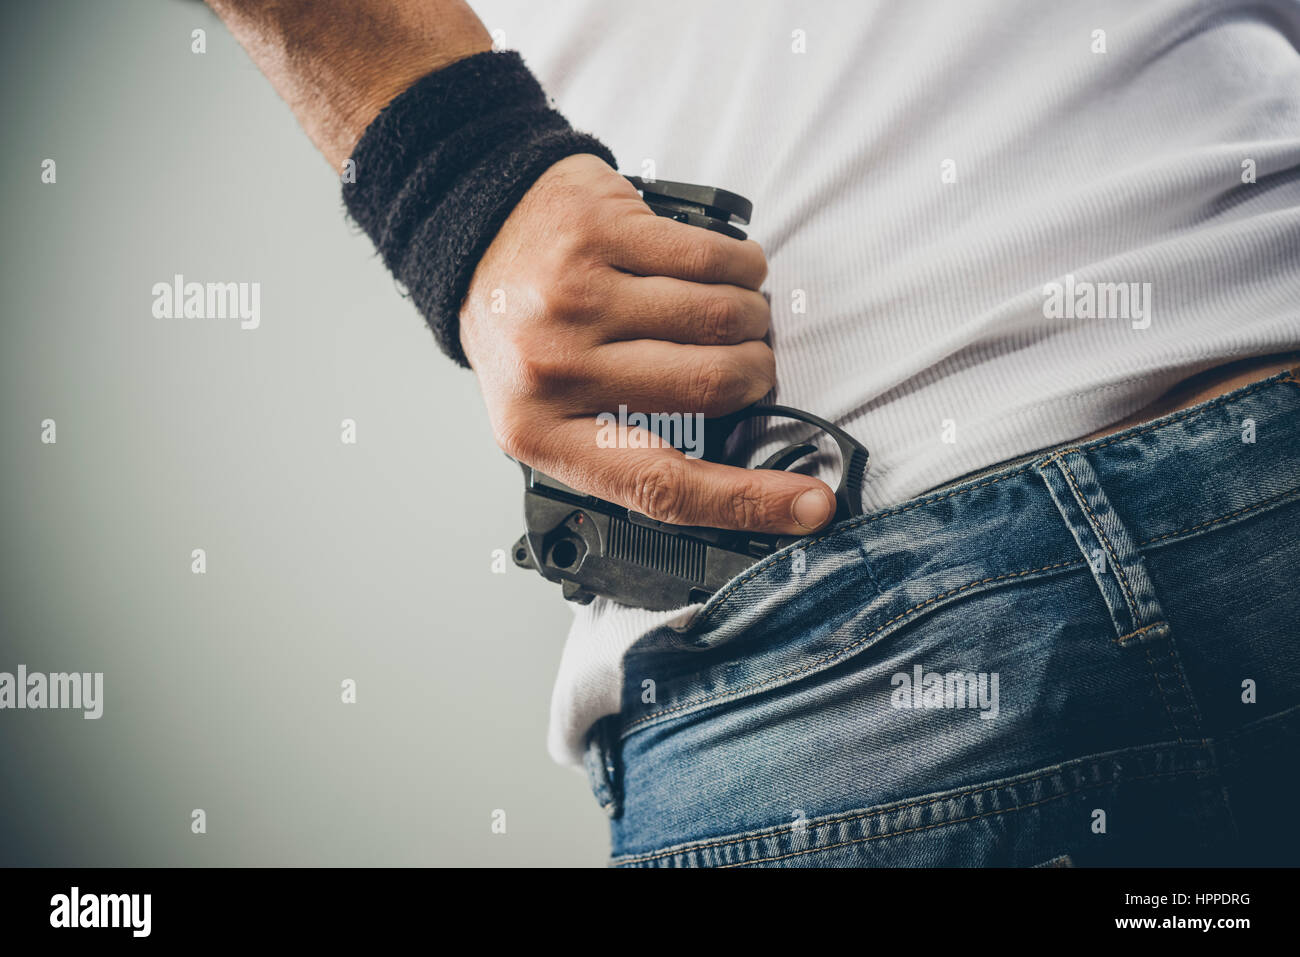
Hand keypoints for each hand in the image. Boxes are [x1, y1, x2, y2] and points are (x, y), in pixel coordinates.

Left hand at [461, 154, 835, 534]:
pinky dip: (742, 265)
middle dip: (754, 375)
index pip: (661, 486)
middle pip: (712, 387)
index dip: (749, 501)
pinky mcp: (602, 230)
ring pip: (723, 318)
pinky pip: (712, 257)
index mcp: (542, 433)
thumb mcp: (550, 412)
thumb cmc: (525, 331)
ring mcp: (577, 294)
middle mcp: (556, 367)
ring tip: (736, 314)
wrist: (476, 235)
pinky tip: (732, 269)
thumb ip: (622, 445)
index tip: (810, 507)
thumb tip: (732, 480)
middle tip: (748, 364)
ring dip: (751, 318)